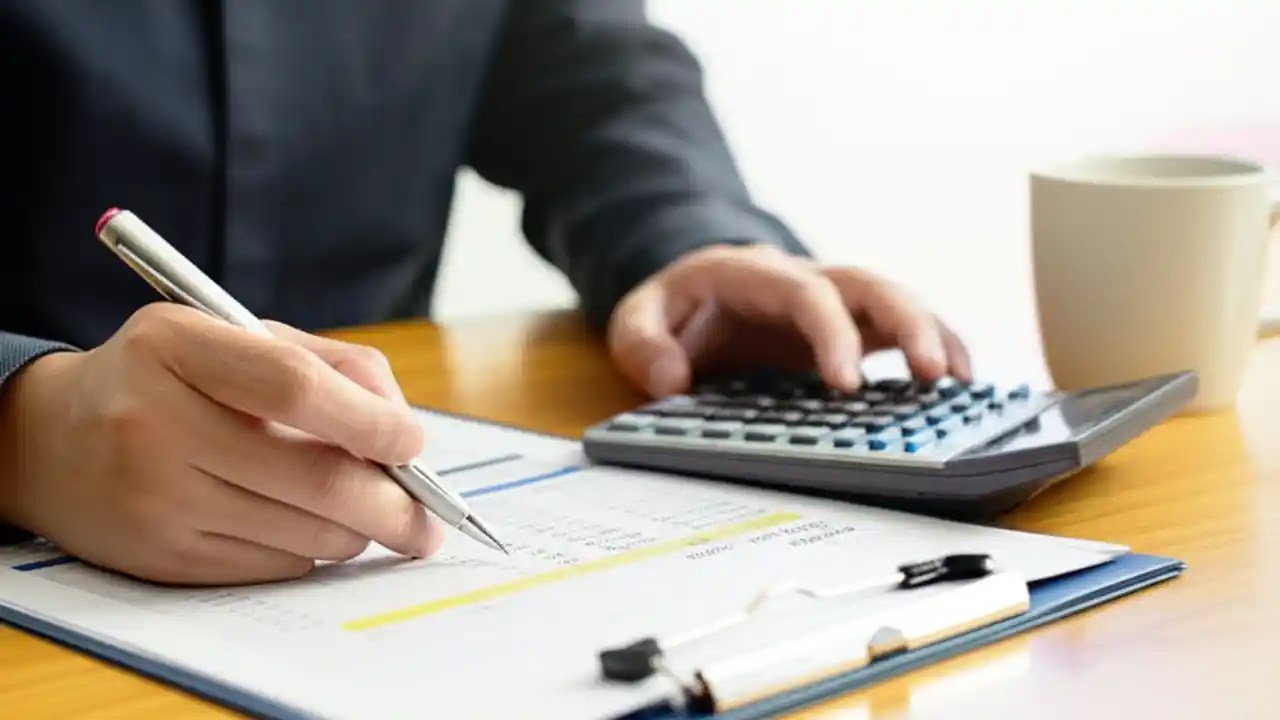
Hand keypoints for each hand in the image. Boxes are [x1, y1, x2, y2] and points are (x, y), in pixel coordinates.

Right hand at [0, 304, 442, 585]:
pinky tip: (300, 524)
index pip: (295, 387)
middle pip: (316, 478)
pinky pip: (276, 566)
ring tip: (367, 514)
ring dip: (358, 530)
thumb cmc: (166, 377)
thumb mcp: (230, 336)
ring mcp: (157, 499)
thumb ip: (325, 363)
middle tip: (429, 519)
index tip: (414, 444)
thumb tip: (404, 427)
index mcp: (176, 347)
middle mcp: (158, 424)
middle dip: (395, 505)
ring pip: (307, 535)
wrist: (48, 440)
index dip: (371, 420)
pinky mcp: (163, 559)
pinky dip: (311, 550)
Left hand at [607, 244, 971, 396]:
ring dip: (934, 335)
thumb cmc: (673, 309)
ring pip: (897, 301)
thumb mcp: (636, 321)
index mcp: (755, 275)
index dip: (833, 334)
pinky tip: (958, 382)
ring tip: (962, 383)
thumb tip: (672, 379)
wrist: (691, 293)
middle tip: (933, 376)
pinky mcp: (852, 324)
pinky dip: (934, 346)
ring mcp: (835, 301)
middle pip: (870, 286)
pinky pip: (901, 326)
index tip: (845, 384)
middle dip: (907, 326)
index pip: (806, 295)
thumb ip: (642, 345)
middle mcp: (806, 280)